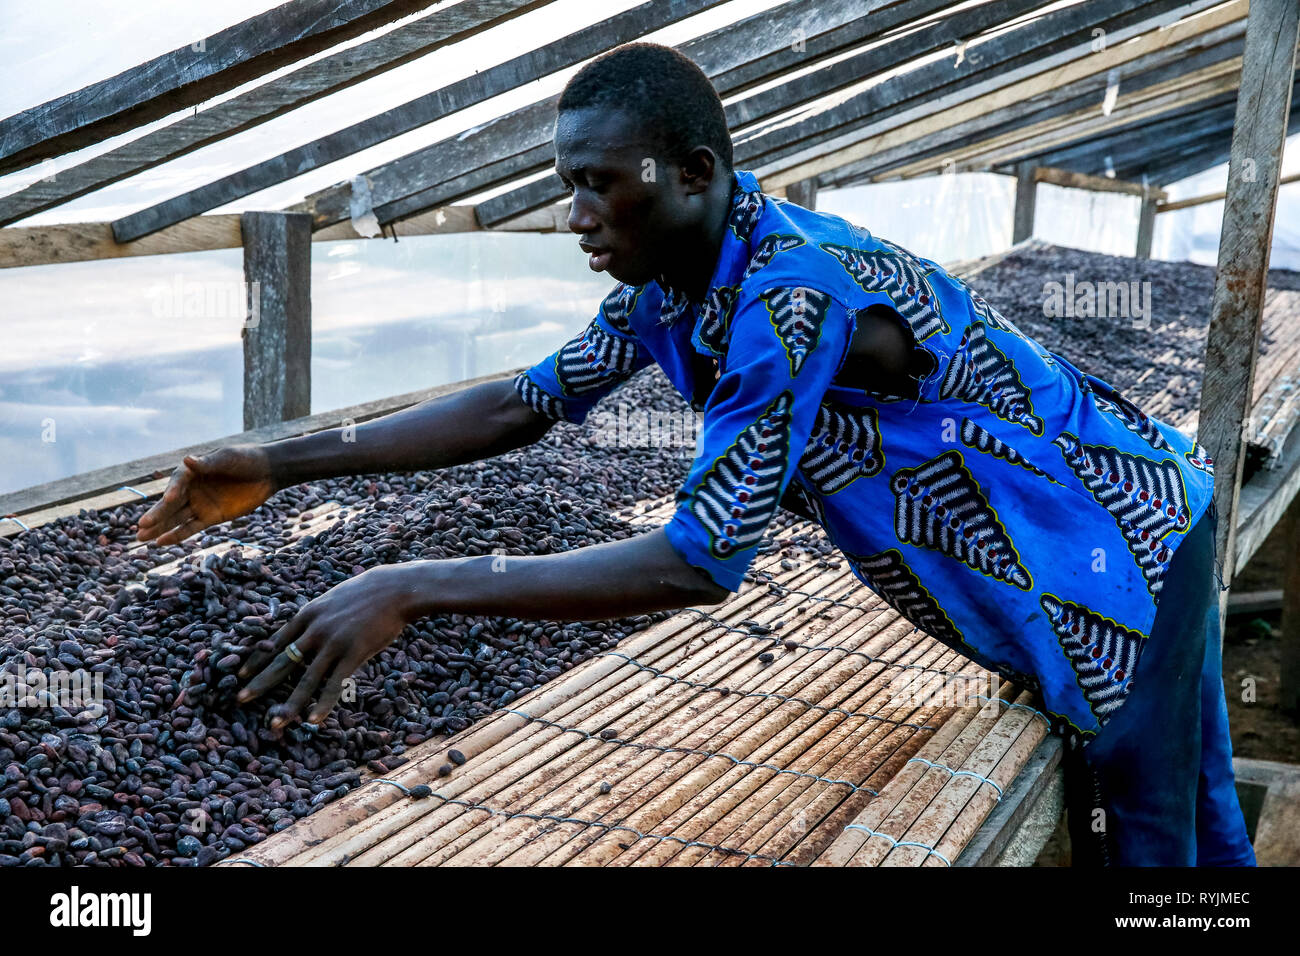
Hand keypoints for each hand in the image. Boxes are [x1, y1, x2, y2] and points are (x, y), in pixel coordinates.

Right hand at [136, 445, 276, 544]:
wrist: (267, 472)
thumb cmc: (246, 459)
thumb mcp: (228, 458)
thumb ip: (208, 463)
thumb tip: (187, 460)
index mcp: (191, 471)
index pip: (177, 482)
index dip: (173, 490)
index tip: (169, 499)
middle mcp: (191, 489)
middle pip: (170, 504)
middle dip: (156, 515)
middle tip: (140, 526)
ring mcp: (199, 504)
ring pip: (175, 519)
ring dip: (159, 528)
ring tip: (140, 538)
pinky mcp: (210, 517)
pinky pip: (190, 528)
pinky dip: (176, 535)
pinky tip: (161, 542)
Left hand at [235, 565, 416, 728]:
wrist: (395, 589)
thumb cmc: (368, 593)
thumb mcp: (334, 599)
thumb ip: (320, 616)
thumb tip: (310, 628)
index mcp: (308, 615)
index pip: (275, 641)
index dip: (257, 660)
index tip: (241, 675)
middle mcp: (316, 630)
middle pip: (283, 661)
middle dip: (260, 683)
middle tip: (240, 700)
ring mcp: (334, 643)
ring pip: (306, 679)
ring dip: (289, 704)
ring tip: (275, 722)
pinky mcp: (353, 654)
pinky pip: (334, 684)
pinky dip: (323, 704)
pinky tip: (313, 720)